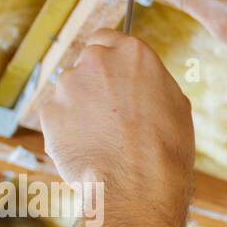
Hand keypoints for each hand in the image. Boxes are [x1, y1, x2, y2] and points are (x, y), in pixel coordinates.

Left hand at [40, 28, 195, 226]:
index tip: (112, 76)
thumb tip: (141, 82)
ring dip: (81, 108)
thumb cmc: (165, 151)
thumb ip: (152, 83)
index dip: (110, 60)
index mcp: (133, 53)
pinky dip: (68, 131)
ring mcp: (69, 85)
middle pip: (87, 63)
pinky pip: (57, 117)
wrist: (137, 187)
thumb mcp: (176, 106)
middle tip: (112, 115)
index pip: (108, 38)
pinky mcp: (50, 111)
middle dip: (95, 84)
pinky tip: (89, 149)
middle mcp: (97, 60)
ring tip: (104, 140)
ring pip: (71, 91)